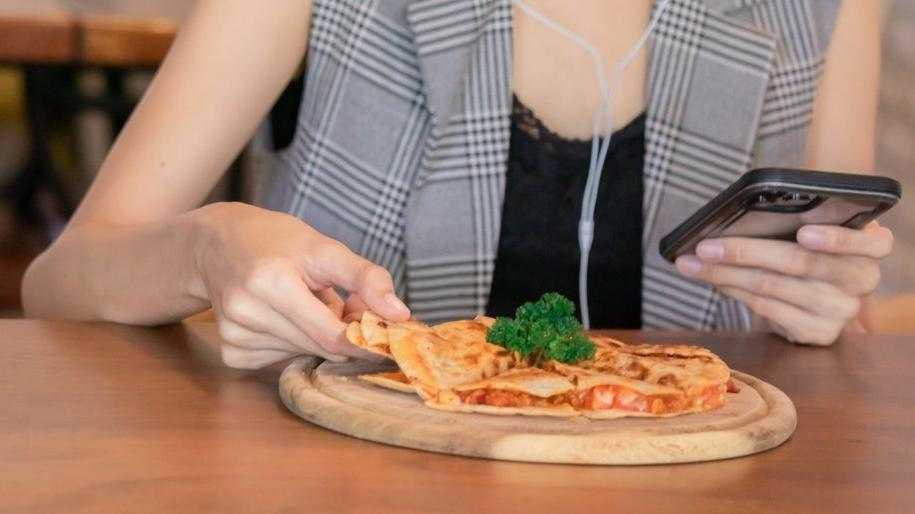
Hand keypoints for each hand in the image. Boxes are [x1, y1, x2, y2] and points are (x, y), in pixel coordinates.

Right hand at [191, 202, 410, 367]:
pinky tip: (280, 317)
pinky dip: (293, 344)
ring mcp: (235, 336)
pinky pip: (281, 361)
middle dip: (340, 332)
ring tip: (300, 302)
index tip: (385, 334)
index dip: (364, 339)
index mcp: (271, 281)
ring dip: (316, 336)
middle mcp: (247, 311)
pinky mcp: (231, 352)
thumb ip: (366, 278)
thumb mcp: (324, 248)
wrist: (217, 244)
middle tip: (338, 303)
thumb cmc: (277, 242)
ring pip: (303, 355)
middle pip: (320, 347)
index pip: (332, 335)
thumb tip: (401, 314)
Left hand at [674, 222, 892, 344]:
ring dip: (726, 274)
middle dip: (745, 252)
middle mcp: (862, 279)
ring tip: (695, 264)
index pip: (868, 242)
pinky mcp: (819, 332)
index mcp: (871, 246)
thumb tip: (739, 215)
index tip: (803, 232)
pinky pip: (767, 308)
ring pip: (773, 286)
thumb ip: (798, 220)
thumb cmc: (812, 248)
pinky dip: (734, 291)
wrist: (822, 293)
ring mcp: (842, 310)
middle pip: (800, 263)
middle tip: (705, 247)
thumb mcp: (816, 229)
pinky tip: (714, 280)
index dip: (836, 239)